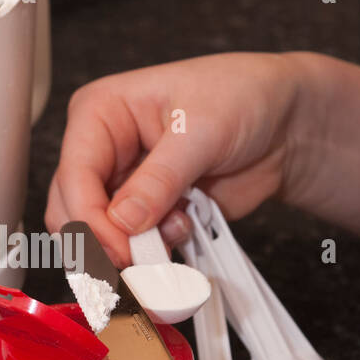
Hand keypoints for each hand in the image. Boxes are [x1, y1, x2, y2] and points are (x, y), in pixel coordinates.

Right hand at [45, 52, 301, 266]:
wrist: (286, 125)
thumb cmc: (243, 98)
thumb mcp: (201, 131)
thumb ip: (160, 179)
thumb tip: (122, 221)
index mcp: (100, 112)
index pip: (74, 174)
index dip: (90, 218)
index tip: (120, 249)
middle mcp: (102, 150)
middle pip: (72, 210)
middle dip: (104, 241)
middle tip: (140, 261)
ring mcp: (123, 185)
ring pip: (98, 236)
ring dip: (133, 249)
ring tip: (177, 231)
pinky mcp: (146, 214)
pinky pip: (132, 247)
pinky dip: (155, 253)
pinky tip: (188, 227)